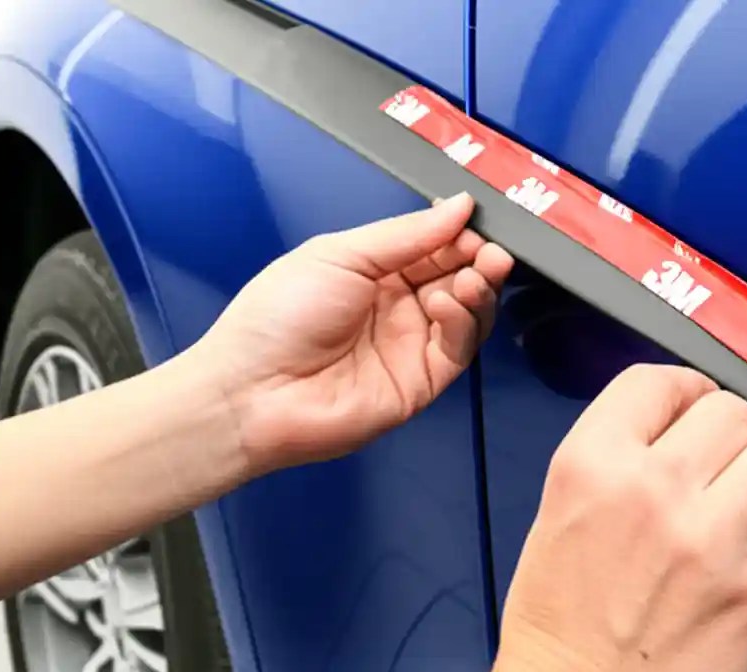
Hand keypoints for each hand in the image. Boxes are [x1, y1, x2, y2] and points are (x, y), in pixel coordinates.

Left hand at [195, 193, 512, 474]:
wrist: (253, 391)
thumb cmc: (278, 317)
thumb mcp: (340, 255)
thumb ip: (406, 233)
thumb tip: (459, 205)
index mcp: (376, 272)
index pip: (435, 247)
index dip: (460, 234)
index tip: (480, 221)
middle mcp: (399, 307)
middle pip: (458, 278)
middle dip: (480, 260)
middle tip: (494, 250)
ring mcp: (412, 346)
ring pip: (468, 314)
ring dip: (479, 289)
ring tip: (477, 273)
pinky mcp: (422, 382)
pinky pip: (457, 349)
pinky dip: (462, 322)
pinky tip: (448, 303)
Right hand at [468, 365, 746, 671]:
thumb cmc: (560, 628)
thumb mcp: (561, 514)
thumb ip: (619, 460)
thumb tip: (695, 427)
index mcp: (591, 466)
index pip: (659, 382)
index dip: (691, 387)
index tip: (707, 400)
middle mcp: (652, 490)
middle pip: (728, 411)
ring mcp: (712, 537)